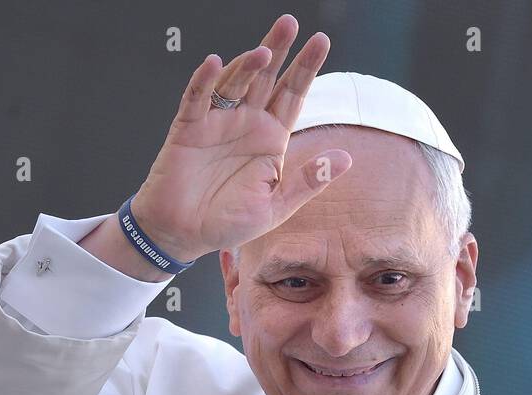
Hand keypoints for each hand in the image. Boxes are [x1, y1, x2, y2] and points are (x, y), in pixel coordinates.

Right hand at [130, 13, 351, 262]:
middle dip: (279, 50)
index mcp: (271, 138)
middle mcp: (246, 123)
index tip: (321, 40)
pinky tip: (215, 63)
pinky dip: (204, 81)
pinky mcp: (189, 129)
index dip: (306, 68)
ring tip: (264, 52)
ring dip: (247, 64)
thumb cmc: (228, 222)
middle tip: (290, 23)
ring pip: (235, 82)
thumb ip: (309, 181)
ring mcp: (217, 123)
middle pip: (266, 78)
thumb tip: (346, 158)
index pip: (293, 95)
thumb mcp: (276, 207)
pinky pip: (197, 99)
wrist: (184, 234)